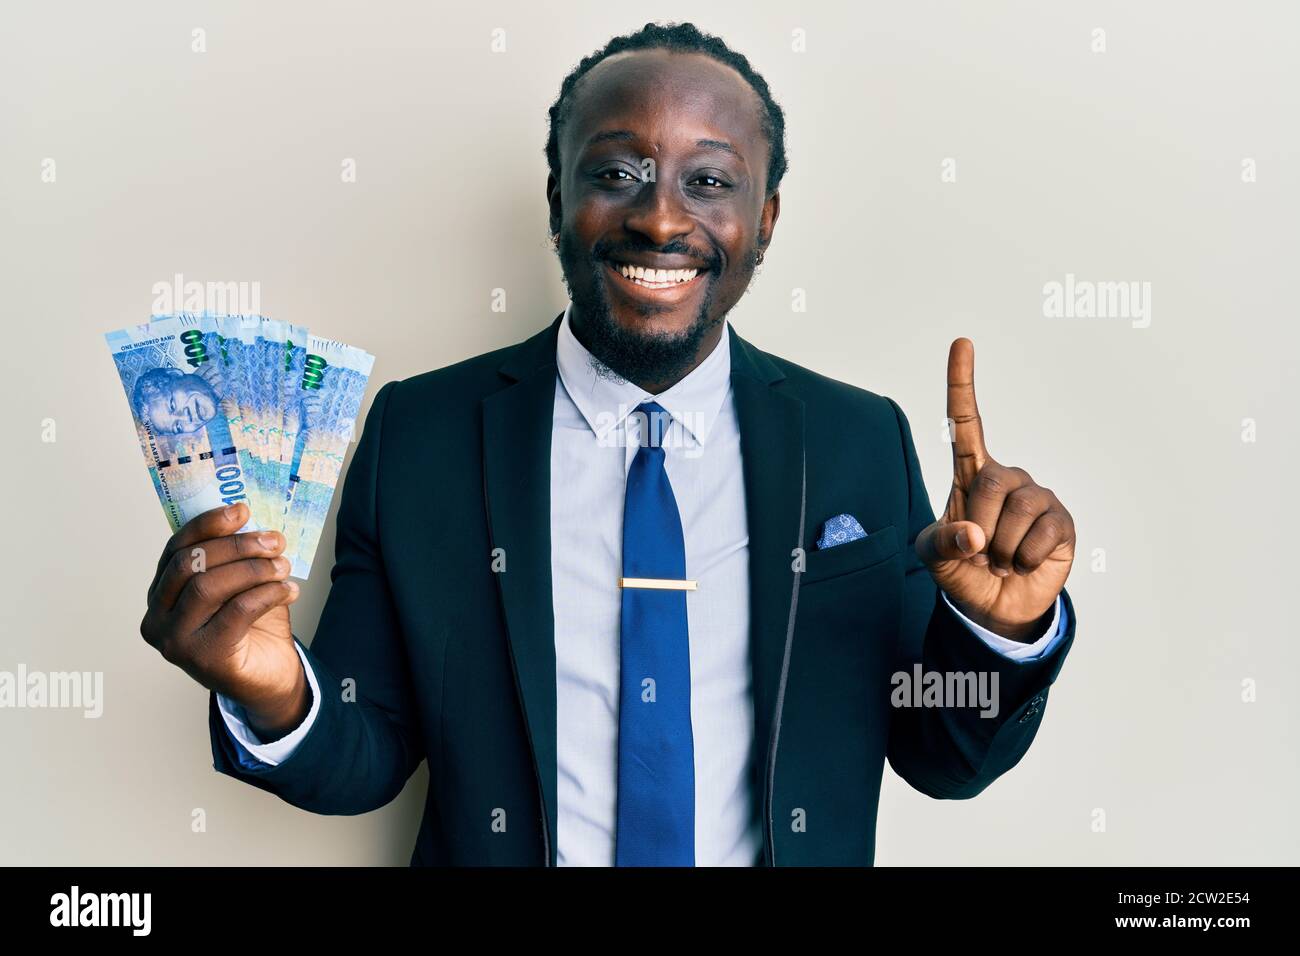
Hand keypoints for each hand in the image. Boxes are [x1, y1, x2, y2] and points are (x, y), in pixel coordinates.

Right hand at [140, 502, 308, 737]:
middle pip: (190, 565)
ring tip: (284, 566)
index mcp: (159, 594)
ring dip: (254, 569)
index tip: (242, 510)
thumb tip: (251, 517)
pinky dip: (267, 594)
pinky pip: (236, 611)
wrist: (268, 677)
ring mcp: (176, 641)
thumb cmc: (251, 626)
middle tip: (273, 540)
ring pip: (209, 587)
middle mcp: (157, 618)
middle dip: (235, 546)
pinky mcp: (204, 657)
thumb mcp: (239, 584)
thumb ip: (234, 557)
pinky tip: (288, 590)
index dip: (207, 525)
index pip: (176, 549)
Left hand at [915, 338, 1075, 640]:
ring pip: (1018, 511)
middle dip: (979, 528)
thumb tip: (973, 535)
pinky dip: (1026, 560)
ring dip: (1003, 548)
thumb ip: (942, 541)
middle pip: (990, 483)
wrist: (993, 605)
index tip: (962, 343)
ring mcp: (1037, 497)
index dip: (962, 383)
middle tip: (981, 552)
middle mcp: (1006, 477)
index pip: (965, 422)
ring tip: (1002, 560)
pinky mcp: (1061, 521)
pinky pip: (1042, 535)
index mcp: (971, 474)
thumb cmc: (961, 568)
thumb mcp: (933, 555)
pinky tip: (1024, 563)